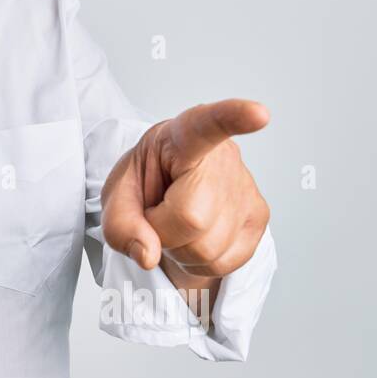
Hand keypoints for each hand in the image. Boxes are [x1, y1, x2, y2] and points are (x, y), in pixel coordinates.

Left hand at [100, 99, 270, 277]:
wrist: (168, 190)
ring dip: (181, 250)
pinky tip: (195, 234)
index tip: (258, 113)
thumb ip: (119, 224)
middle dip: (162, 232)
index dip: (233, 118)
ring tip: (177, 222)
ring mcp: (246, 188)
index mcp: (183, 136)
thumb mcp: (117, 196)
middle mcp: (223, 158)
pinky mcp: (259, 217)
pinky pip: (223, 263)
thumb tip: (149, 256)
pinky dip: (200, 261)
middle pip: (191, 219)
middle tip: (157, 213)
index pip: (208, 125)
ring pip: (208, 250)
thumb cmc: (146, 183)